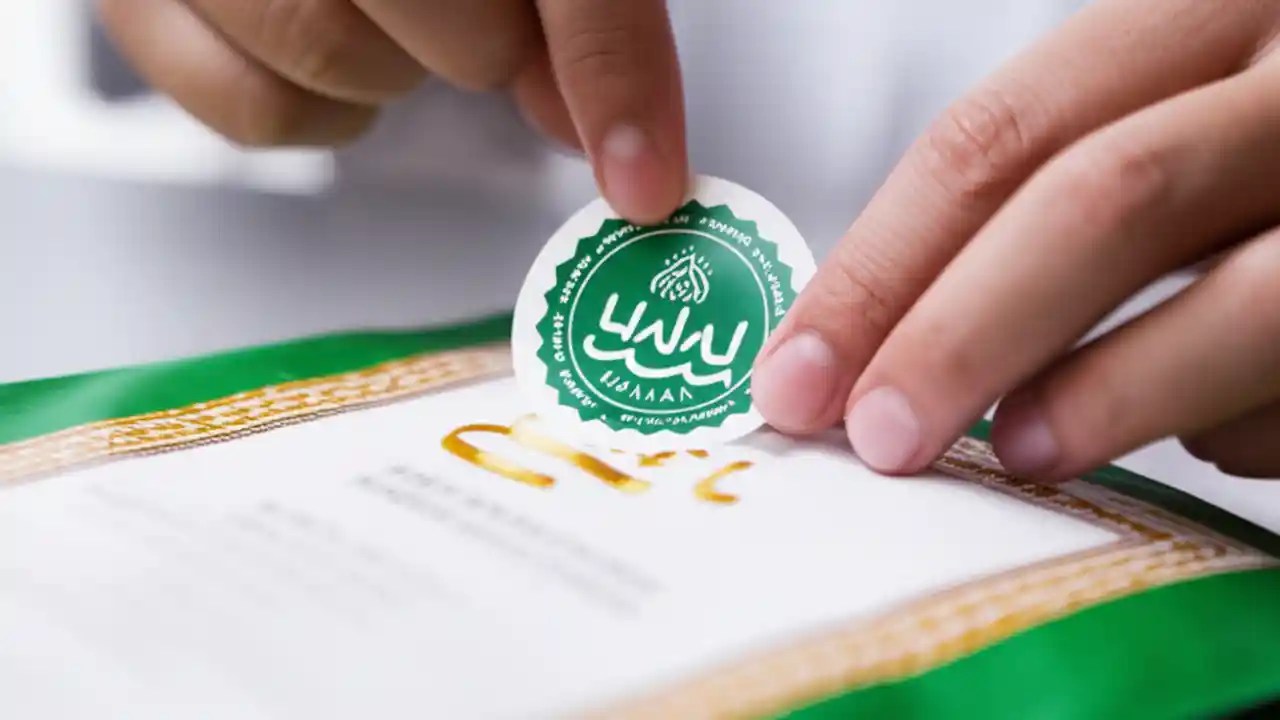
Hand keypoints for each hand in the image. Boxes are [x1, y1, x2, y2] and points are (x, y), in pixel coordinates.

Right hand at [97, 0, 686, 222]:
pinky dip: (314, 112)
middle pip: (449, 27)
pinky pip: (249, 111)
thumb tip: (612, 149)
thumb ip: (583, 14)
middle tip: (470, 9)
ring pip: (331, 55)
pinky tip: (332, 56)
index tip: (644, 180)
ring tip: (390, 15)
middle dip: (481, 44)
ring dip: (391, 70)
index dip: (611, 71)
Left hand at [753, 0, 1279, 479]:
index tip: (799, 373)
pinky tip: (1208, 431)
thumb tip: (894, 334)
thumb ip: (1054, 193)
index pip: (999, 133)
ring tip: (1019, 452)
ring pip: (1245, 298)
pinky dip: (1246, 426)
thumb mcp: (1166, 116)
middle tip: (879, 434)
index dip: (881, 266)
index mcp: (1208, 9)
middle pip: (1103, 199)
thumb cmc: (1269, 147)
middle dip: (965, 333)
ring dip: (1109, 394)